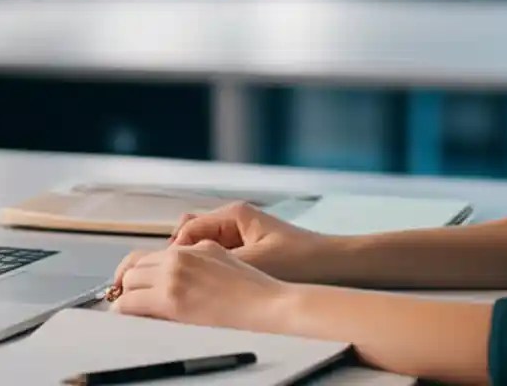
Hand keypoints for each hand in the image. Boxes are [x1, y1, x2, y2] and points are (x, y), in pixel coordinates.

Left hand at [109, 241, 292, 331]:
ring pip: (128, 285)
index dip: (132, 272)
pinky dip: (125, 311)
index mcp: (190, 250)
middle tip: (128, 301)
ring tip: (131, 312)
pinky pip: (131, 304)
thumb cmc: (254, 289)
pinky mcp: (173, 302)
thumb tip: (177, 262)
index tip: (129, 285)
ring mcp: (174, 278)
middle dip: (128, 286)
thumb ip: (197, 256)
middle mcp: (178, 259)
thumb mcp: (222, 258)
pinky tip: (131, 319)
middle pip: (132, 269)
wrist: (269, 305)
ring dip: (126, 298)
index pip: (144, 256)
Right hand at [166, 201, 340, 282]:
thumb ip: (215, 262)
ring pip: (206, 247)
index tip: (167, 275)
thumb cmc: (301, 260)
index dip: (174, 252)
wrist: (339, 266)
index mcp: (234, 214)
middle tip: (176, 282)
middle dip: (181, 256)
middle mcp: (236, 220)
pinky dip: (214, 271)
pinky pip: (221, 258)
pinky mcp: (253, 251)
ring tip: (195, 289)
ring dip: (197, 265)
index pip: (187, 228)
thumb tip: (181, 270)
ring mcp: (244, 235)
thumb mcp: (254, 262)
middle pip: (193, 234)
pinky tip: (217, 292)